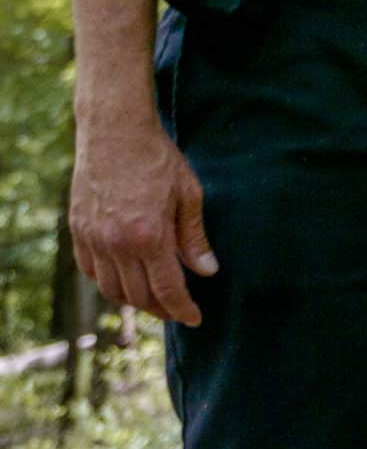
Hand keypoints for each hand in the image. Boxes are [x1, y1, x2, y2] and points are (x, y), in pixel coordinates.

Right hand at [69, 114, 215, 327]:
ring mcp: (93, 238)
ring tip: (153, 298)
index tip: (194, 318)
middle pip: (139, 296)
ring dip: (134, 300)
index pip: (167, 290)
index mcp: (149, 236)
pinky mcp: (78, 230)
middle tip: (177, 309)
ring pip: (112, 290)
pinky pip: (91, 271)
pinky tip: (124, 279)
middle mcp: (117, 244)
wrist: (115, 130)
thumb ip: (194, 237)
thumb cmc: (157, 158)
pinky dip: (108, 282)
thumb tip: (207, 271)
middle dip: (161, 309)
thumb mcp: (188, 193)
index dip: (182, 309)